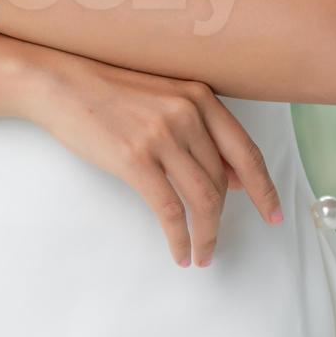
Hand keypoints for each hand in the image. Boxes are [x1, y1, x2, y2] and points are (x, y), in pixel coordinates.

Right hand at [18, 50, 282, 266]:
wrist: (61, 83)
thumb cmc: (109, 92)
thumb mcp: (163, 99)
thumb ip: (200, 131)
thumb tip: (233, 177)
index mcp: (199, 96)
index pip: (246, 150)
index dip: (264, 188)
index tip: (274, 213)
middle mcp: (187, 113)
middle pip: (222, 182)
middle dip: (222, 220)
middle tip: (213, 243)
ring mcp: (162, 135)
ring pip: (203, 200)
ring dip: (206, 235)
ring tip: (201, 254)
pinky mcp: (135, 159)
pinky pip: (170, 211)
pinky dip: (180, 238)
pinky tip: (179, 251)